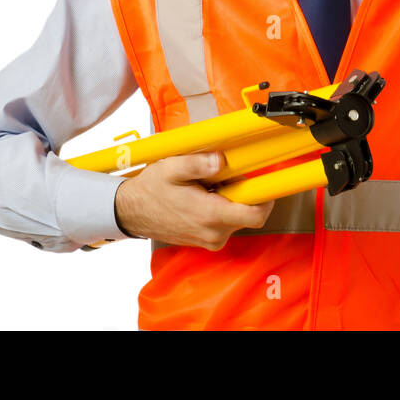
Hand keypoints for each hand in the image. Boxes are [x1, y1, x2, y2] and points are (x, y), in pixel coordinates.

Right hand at [114, 152, 274, 250]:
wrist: (131, 212)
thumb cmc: (150, 191)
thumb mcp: (172, 168)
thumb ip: (199, 163)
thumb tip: (222, 160)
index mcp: (210, 216)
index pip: (256, 215)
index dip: (267, 197)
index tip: (267, 181)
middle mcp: (214, 233)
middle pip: (248, 212)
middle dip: (242, 191)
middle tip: (223, 175)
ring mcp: (210, 238)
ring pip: (237, 217)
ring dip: (230, 199)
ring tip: (207, 186)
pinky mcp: (206, 239)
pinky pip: (225, 222)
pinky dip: (221, 207)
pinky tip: (203, 196)